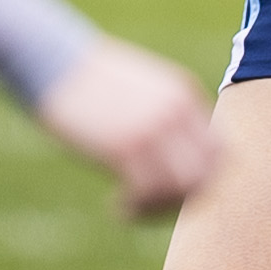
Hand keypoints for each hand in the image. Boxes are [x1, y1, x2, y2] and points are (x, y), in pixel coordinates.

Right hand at [33, 36, 219, 216]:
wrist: (51, 60)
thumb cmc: (86, 79)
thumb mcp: (138, 89)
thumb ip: (161, 114)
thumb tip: (167, 153)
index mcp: (183, 95)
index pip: (220, 150)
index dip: (202, 178)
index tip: (171, 187)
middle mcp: (176, 112)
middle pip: (208, 174)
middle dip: (183, 199)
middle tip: (153, 205)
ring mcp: (153, 129)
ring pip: (181, 189)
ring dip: (159, 208)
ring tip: (131, 208)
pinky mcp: (125, 146)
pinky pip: (147, 193)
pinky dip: (136, 209)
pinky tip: (116, 207)